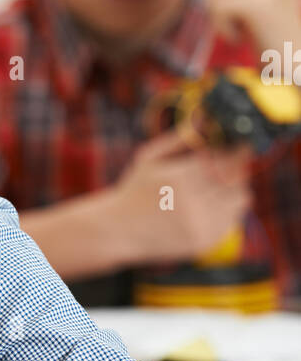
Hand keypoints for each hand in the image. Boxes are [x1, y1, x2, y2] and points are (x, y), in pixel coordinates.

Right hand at [112, 128, 252, 264]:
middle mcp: (192, 203)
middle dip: (237, 166)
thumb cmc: (135, 189)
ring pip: (241, 197)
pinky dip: (228, 208)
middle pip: (237, 177)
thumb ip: (179, 138)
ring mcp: (200, 225)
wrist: (119, 231)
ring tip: (218, 183)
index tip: (240, 143)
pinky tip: (211, 204)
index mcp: (179, 178)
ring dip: (236, 187)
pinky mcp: (205, 241)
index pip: (226, 158)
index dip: (237, 149)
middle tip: (231, 161)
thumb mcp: (149, 157)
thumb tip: (207, 118)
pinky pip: (234, 219)